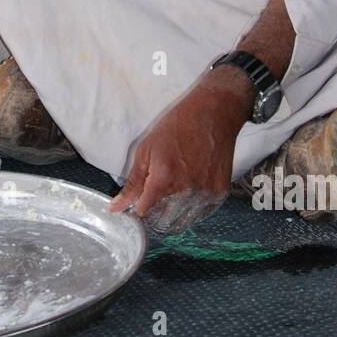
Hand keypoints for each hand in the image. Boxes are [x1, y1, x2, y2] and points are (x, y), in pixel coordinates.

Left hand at [108, 72, 251, 233]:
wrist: (213, 114)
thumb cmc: (177, 127)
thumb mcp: (146, 150)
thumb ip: (132, 184)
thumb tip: (116, 207)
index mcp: (164, 179)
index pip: (144, 212)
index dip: (138, 209)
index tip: (138, 204)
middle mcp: (186, 191)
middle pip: (163, 222)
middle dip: (154, 214)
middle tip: (155, 198)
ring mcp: (205, 194)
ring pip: (183, 222)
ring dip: (173, 215)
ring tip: (172, 195)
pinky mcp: (219, 193)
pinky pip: (201, 214)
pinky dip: (192, 210)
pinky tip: (188, 192)